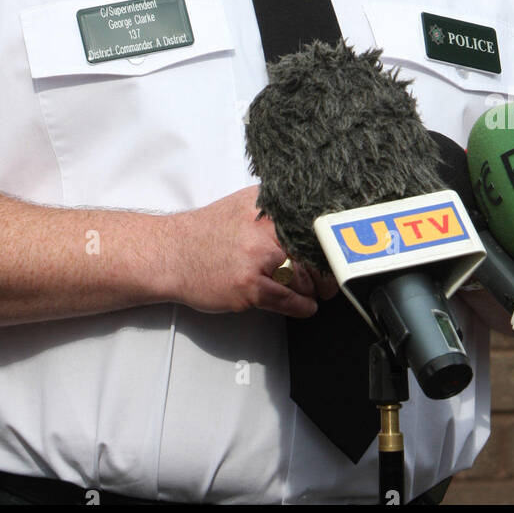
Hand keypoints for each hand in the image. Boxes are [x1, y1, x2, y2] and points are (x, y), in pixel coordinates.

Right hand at [167, 186, 337, 318]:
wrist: (170, 253)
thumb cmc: (205, 232)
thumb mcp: (242, 205)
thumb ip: (274, 205)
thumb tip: (311, 208)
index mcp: (266, 207)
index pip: (313, 221)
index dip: (332, 238)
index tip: (343, 248)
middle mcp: (264, 229)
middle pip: (315, 251)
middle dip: (328, 269)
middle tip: (333, 277)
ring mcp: (257, 259)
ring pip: (305, 278)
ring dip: (316, 290)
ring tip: (318, 293)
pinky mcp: (249, 287)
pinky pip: (289, 300)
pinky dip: (303, 307)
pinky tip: (306, 307)